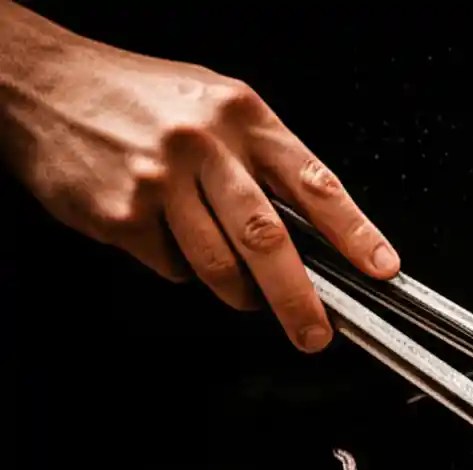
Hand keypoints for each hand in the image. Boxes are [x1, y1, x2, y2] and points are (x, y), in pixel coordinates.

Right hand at [0, 13, 398, 351]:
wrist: (42, 84)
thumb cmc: (140, 97)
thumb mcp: (217, 106)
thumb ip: (263, 160)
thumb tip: (315, 232)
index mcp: (244, 115)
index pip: (314, 182)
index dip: (354, 232)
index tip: (381, 268)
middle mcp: (205, 145)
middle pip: (267, 238)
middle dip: (299, 297)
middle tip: (316, 332)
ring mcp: (160, 181)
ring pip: (219, 265)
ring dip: (239, 290)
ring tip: (243, 289)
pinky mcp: (121, 215)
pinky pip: (172, 265)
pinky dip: (180, 264)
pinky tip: (167, 232)